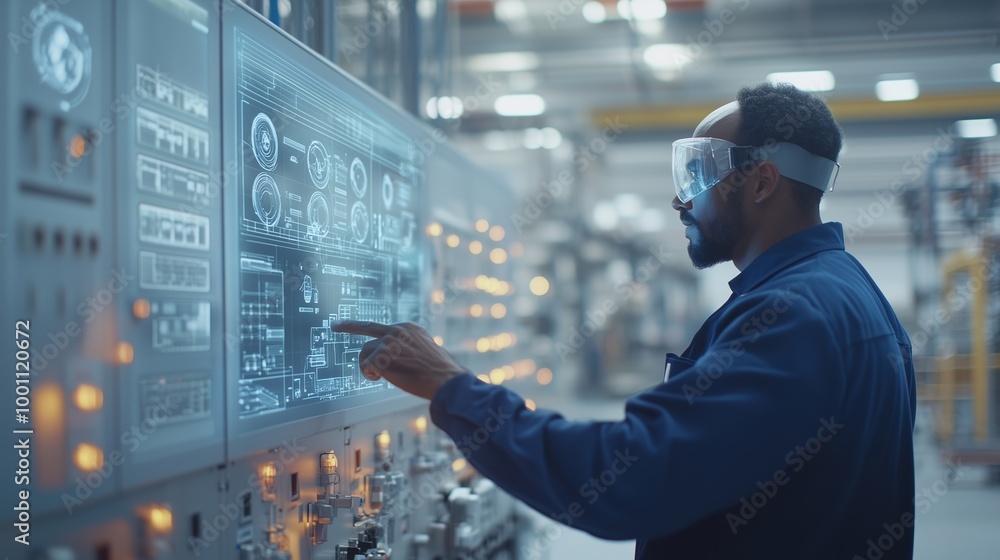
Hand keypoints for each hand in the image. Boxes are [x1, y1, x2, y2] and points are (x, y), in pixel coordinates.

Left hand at [331, 321, 466, 399]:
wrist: (445, 380)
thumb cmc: (439, 371)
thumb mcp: (426, 350)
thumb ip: (409, 346)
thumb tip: (399, 356)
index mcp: (409, 328)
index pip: (384, 327)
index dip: (369, 331)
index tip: (354, 325)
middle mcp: (397, 331)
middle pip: (367, 328)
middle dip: (349, 326)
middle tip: (335, 325)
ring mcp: (388, 343)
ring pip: (365, 352)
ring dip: (369, 366)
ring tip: (381, 376)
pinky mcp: (381, 357)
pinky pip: (365, 366)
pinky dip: (370, 374)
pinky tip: (381, 378)